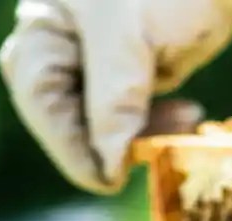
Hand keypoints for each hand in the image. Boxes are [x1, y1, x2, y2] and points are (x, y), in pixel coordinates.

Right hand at [0, 0, 231, 194]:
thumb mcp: (131, 41)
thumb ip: (114, 101)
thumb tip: (106, 165)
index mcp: (44, 30)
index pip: (42, 99)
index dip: (72, 146)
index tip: (107, 180)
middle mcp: (61, 48)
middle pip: (70, 116)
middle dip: (111, 141)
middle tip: (148, 156)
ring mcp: (97, 65)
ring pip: (105, 124)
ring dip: (143, 135)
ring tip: (186, 122)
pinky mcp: (132, 77)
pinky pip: (135, 117)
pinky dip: (159, 125)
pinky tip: (189, 116)